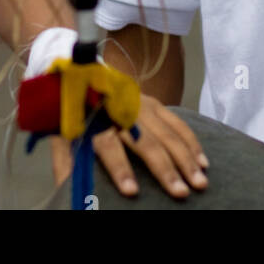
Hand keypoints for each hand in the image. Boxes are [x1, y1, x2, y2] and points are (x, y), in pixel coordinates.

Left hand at [50, 94, 208, 199]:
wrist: (83, 71)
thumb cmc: (72, 111)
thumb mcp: (60, 134)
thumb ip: (65, 164)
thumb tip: (69, 191)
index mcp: (97, 119)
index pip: (110, 145)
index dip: (120, 168)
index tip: (131, 191)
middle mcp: (123, 110)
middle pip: (147, 141)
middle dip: (166, 168)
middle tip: (181, 192)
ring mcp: (143, 104)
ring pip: (169, 132)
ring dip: (186, 157)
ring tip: (200, 181)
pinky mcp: (155, 102)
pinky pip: (178, 122)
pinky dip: (192, 141)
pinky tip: (203, 161)